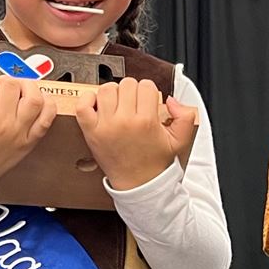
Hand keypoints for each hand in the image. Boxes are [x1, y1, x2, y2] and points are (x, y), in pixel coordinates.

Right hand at [0, 77, 57, 185]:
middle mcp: (2, 123)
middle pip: (11, 86)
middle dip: (3, 81)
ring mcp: (19, 132)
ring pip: (34, 98)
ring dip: (28, 87)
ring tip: (18, 89)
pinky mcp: (30, 140)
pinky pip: (47, 118)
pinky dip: (48, 104)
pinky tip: (38, 101)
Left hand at [76, 78, 190, 190]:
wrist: (138, 184)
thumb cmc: (155, 162)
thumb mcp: (179, 141)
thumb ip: (185, 116)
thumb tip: (171, 100)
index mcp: (147, 121)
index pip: (146, 86)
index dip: (148, 92)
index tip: (147, 102)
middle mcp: (125, 121)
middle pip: (126, 84)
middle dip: (132, 92)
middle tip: (134, 105)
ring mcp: (106, 125)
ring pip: (106, 90)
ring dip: (113, 94)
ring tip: (118, 106)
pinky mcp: (91, 131)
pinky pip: (83, 105)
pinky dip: (87, 99)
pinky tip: (97, 105)